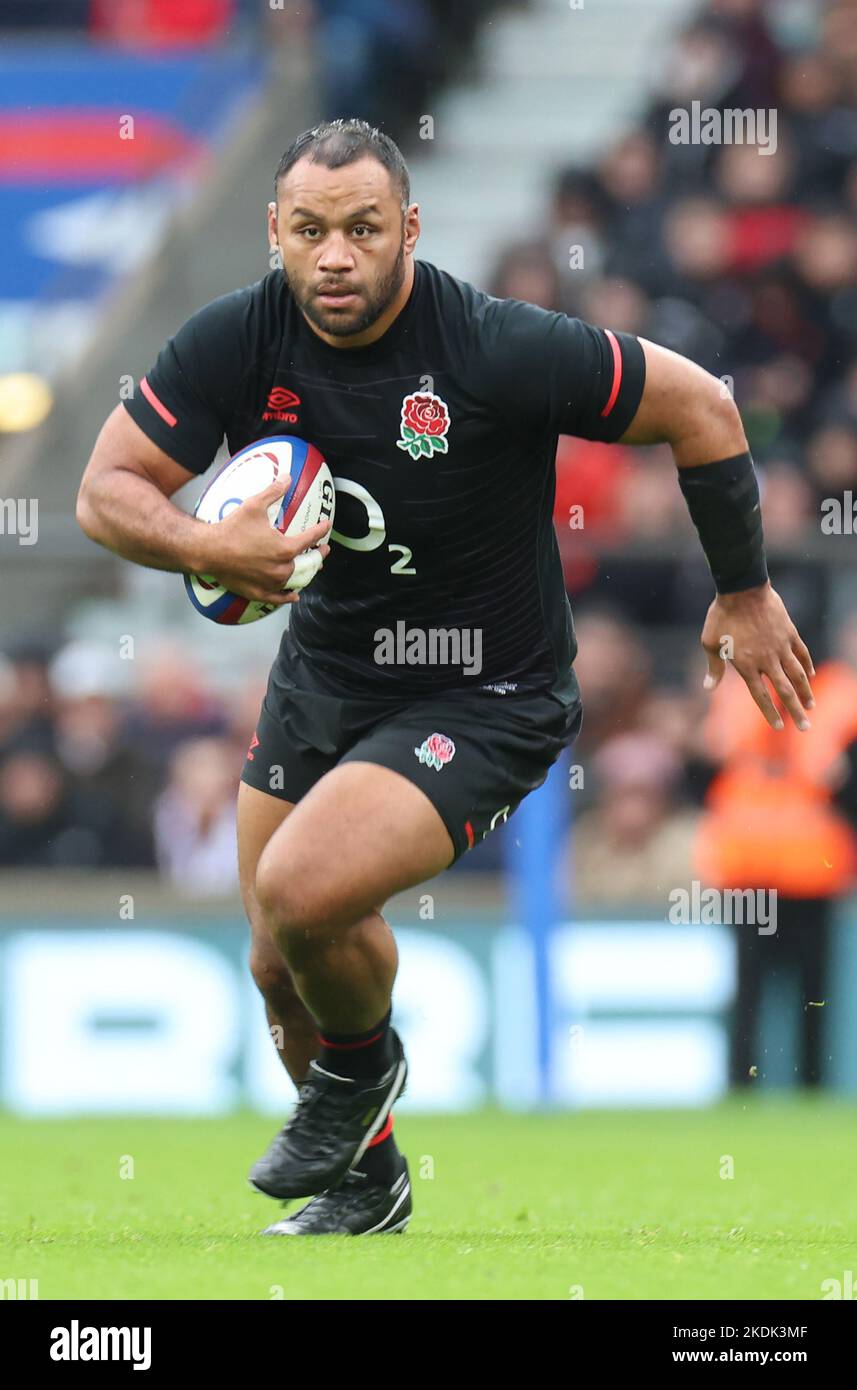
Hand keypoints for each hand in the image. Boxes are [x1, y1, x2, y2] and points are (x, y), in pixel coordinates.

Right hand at [194, 479, 330, 604]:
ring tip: (307, 570)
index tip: (326, 526)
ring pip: (293, 580)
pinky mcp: (259, 592)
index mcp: (285, 549)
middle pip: (306, 564)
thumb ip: (273, 492)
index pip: (310, 539)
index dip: (320, 531)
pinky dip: (287, 597)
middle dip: (317, 556)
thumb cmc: (232, 528)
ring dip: (302, 574)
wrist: (209, 551)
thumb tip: (287, 477)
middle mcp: (282, 568)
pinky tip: (293, 595)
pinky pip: (278, 598)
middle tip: (323, 551)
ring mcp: (271, 583)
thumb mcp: (254, 506)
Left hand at [700, 581, 815, 730]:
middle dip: (796, 711)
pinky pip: (801, 652)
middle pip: (784, 691)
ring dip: (805, 691)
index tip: (779, 727)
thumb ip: (713, 668)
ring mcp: (780, 646)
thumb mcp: (710, 643)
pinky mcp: (789, 633)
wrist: (741, 590)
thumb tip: (708, 688)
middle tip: (805, 727)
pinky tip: (809, 675)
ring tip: (811, 706)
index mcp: (746, 665)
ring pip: (797, 674)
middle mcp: (766, 660)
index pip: (760, 696)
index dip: (770, 713)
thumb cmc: (721, 617)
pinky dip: (806, 665)